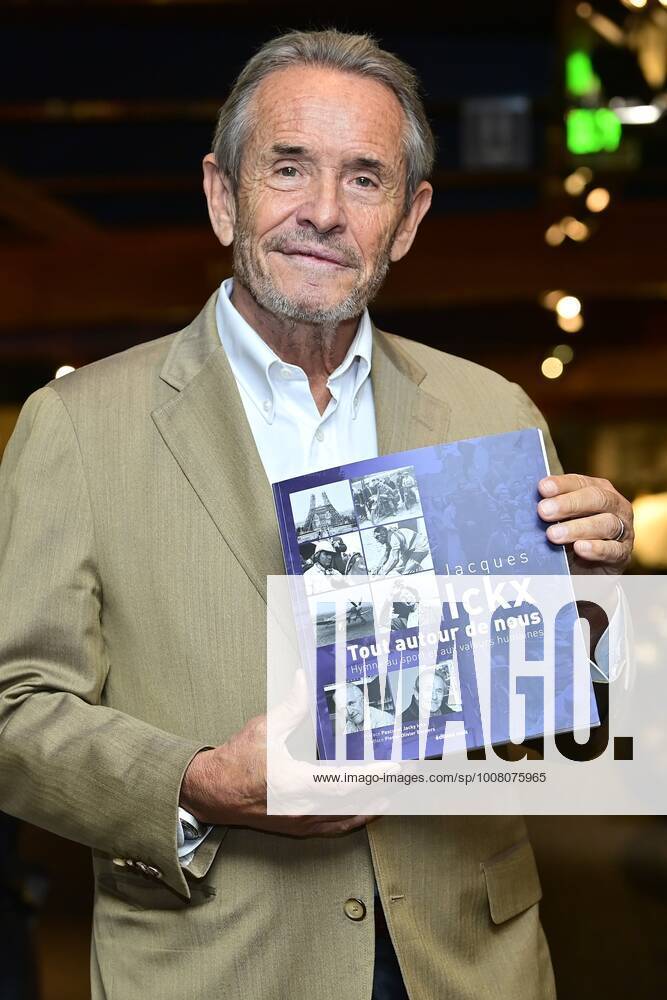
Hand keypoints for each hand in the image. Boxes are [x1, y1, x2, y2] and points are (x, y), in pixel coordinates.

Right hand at [180, 671, 383, 837]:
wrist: (210, 794)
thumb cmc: (234, 763)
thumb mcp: (263, 729)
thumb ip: (291, 707)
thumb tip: (305, 680)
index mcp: (296, 786)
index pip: (346, 785)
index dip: (374, 777)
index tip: (395, 767)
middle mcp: (302, 811)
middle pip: (355, 804)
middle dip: (384, 788)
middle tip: (407, 775)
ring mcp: (301, 823)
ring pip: (348, 819)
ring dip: (374, 805)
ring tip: (396, 790)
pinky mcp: (297, 828)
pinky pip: (335, 828)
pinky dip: (356, 819)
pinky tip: (368, 809)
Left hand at [537, 474, 633, 574]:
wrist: (588, 571)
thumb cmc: (571, 537)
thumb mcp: (561, 520)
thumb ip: (551, 509)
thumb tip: (523, 502)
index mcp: (599, 490)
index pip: (581, 482)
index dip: (562, 484)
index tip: (542, 488)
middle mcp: (615, 506)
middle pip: (597, 498)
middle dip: (569, 504)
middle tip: (543, 511)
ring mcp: (623, 530)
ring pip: (605, 524)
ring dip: (577, 528)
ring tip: (553, 535)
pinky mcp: (622, 554)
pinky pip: (613, 550)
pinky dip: (596, 549)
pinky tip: (580, 548)